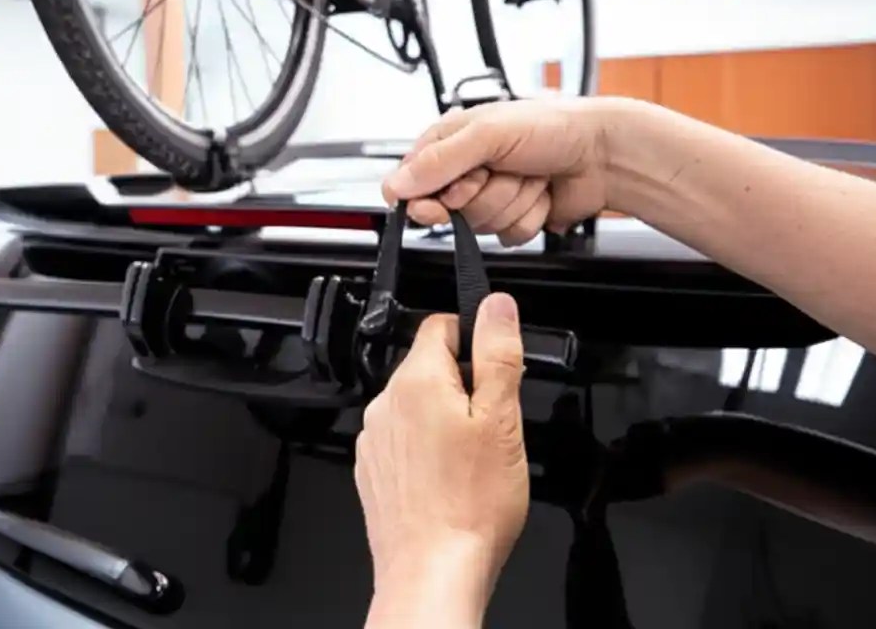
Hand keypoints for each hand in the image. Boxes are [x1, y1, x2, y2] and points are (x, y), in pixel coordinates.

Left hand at [355, 293, 528, 627]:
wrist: (433, 570)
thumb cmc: (470, 506)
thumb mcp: (503, 419)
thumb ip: (498, 353)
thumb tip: (496, 304)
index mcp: (418, 381)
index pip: (441, 324)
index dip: (474, 337)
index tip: (494, 366)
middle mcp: (386, 403)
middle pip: (428, 366)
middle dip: (463, 384)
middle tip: (493, 425)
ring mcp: (374, 438)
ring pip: (415, 405)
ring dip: (442, 418)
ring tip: (471, 459)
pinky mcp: (373, 469)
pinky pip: (401, 440)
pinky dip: (424, 450)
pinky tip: (448, 479)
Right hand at [381, 95, 618, 245]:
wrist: (601, 152)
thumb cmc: (552, 126)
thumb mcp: (488, 134)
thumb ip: (439, 162)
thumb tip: (396, 185)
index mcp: (450, 143)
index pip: (412, 186)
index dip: (428, 199)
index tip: (449, 197)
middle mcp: (466, 171)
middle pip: (449, 212)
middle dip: (483, 195)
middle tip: (502, 171)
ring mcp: (490, 197)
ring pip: (481, 226)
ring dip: (512, 202)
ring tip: (529, 176)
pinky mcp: (513, 219)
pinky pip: (507, 237)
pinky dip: (529, 217)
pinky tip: (540, 194)